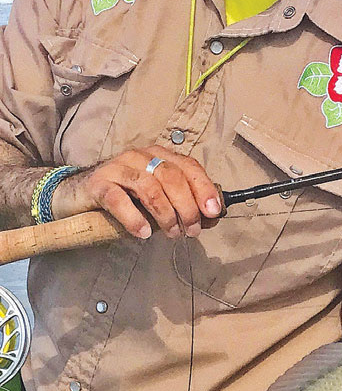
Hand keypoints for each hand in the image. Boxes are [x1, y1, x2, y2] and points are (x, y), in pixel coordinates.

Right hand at [51, 146, 222, 239]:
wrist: (78, 195)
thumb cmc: (125, 198)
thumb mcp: (158, 199)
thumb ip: (184, 205)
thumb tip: (214, 217)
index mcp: (159, 156)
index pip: (189, 167)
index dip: (204, 188)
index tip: (214, 212)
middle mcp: (140, 156)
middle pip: (171, 177)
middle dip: (187, 206)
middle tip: (192, 231)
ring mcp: (118, 168)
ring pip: (149, 187)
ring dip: (165, 214)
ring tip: (171, 234)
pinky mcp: (98, 184)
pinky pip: (118, 200)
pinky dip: (134, 218)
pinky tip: (143, 234)